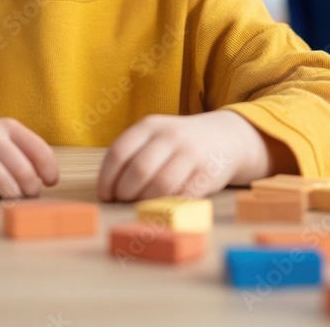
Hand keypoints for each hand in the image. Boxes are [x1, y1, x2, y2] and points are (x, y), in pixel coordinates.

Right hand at [0, 118, 59, 200]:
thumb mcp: (5, 141)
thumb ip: (27, 155)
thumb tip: (49, 180)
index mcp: (8, 126)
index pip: (38, 148)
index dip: (48, 170)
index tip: (49, 182)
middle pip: (18, 166)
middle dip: (29, 186)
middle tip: (29, 194)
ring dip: (8, 192)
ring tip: (11, 197)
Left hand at [97, 111, 283, 201]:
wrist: (224, 138)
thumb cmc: (177, 142)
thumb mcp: (153, 136)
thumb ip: (132, 154)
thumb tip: (109, 188)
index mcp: (149, 126)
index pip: (119, 153)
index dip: (107, 178)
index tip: (106, 194)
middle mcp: (170, 136)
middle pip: (138, 170)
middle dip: (125, 192)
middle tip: (123, 200)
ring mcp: (190, 154)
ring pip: (160, 185)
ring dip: (145, 201)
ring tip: (141, 203)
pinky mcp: (207, 174)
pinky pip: (182, 196)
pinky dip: (169, 205)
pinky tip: (163, 204)